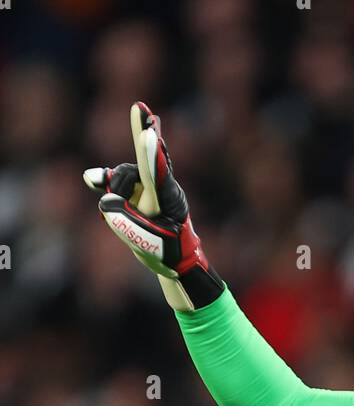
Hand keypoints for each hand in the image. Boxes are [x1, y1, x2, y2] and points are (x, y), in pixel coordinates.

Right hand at [83, 102, 221, 309]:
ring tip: (119, 215)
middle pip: (137, 168)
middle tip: (141, 108)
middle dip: (139, 137)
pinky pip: (113, 184)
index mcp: (170, 200)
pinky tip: (92, 180)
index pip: (157, 174)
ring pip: (120, 178)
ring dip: (114, 195)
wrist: (173, 260)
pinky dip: (105, 184)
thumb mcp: (147, 242)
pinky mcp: (133, 191)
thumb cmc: (168, 252)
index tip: (150, 133)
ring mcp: (145, 187)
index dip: (151, 154)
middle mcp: (159, 187)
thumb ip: (123, 220)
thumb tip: (104, 199)